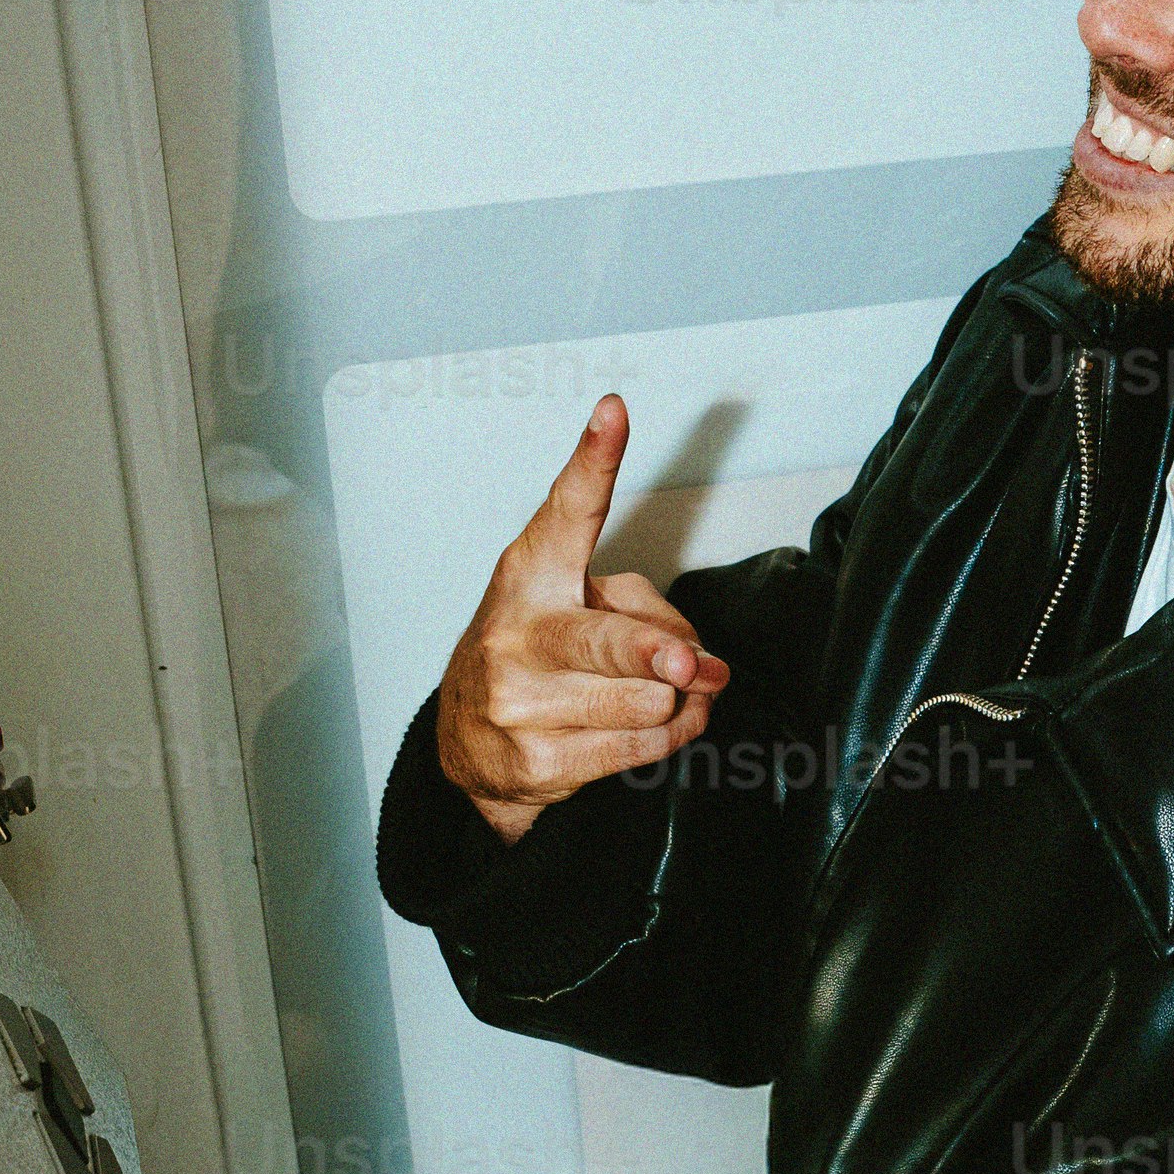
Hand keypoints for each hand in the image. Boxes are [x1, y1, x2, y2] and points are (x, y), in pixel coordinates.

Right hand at [433, 395, 730, 847]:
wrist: (468, 741)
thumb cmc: (535, 653)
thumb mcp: (578, 606)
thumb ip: (647, 612)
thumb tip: (705, 666)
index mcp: (530, 574)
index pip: (566, 510)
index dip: (593, 460)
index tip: (612, 413)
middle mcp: (517, 632)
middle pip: (604, 640)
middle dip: (654, 654)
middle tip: (689, 666)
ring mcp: (520, 700)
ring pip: (640, 701)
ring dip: (678, 700)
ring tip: (673, 692)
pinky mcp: (536, 761)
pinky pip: (636, 748)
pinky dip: (667, 737)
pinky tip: (663, 724)